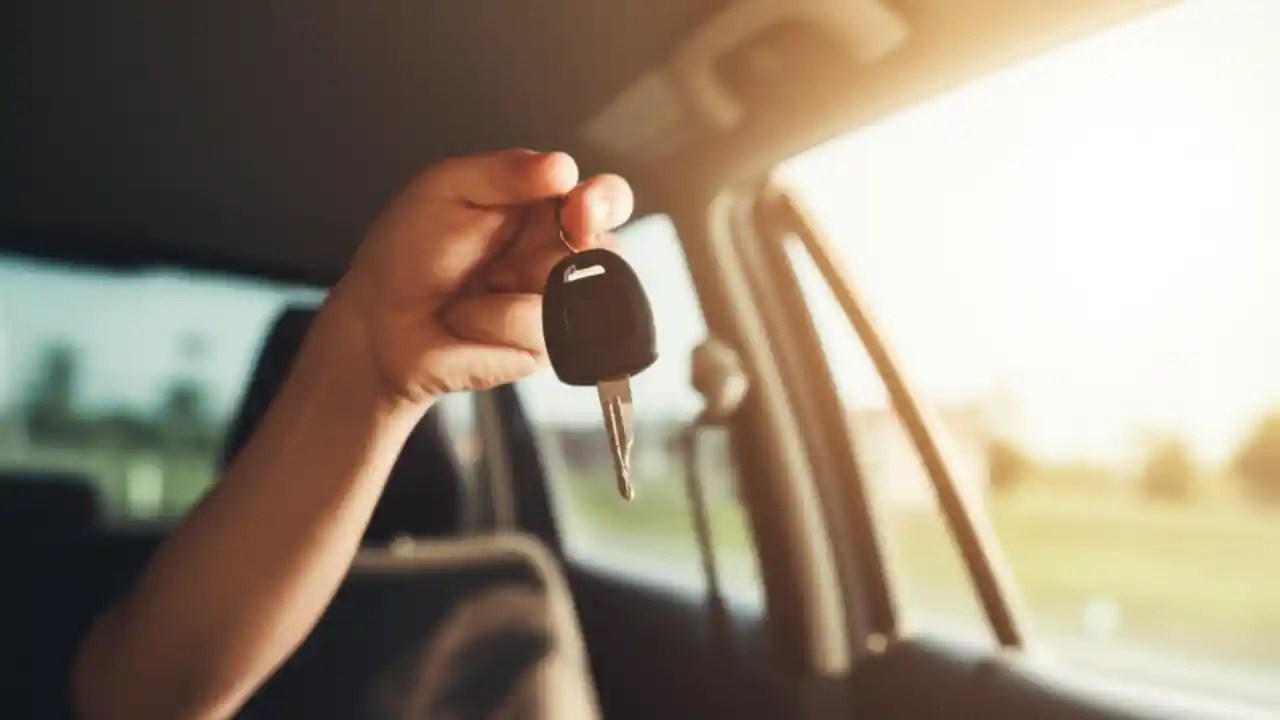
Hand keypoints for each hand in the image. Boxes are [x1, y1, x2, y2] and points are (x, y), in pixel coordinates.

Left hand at [328, 149, 633, 407]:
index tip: (581, 208)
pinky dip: (494, 320)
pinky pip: (542, 328)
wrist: (380, 325)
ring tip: (476, 285)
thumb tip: (562, 167)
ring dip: (515, 284)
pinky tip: (467, 320)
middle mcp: (557, 253)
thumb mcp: (446, 189)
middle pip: (609, 248)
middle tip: (529, 249)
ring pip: (579, 290)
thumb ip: (504, 172)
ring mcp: (555, 302)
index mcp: (541, 207)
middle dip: (578, 246)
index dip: (605, 202)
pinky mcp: (545, 346)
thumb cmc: (406, 255)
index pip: (604, 198)